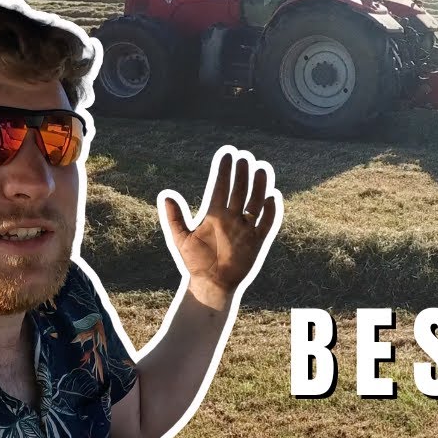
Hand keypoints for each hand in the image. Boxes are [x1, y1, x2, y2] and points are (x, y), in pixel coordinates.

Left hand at [159, 147, 282, 309]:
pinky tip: (272, 197)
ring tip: (262, 168)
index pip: (221, 187)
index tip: (228, 153)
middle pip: (240, 191)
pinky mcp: (257, 241)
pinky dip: (271, 211)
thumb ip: (174, 217)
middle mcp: (232, 218)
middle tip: (245, 156)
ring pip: (256, 202)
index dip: (224, 170)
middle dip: (243, 174)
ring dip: (259, 186)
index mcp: (214, 214)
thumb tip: (166, 194)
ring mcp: (246, 228)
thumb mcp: (181, 238)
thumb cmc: (195, 263)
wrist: (210, 285)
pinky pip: (267, 223)